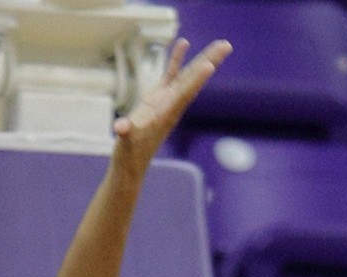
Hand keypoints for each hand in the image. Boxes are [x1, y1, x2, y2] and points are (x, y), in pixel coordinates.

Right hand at [112, 38, 231, 172]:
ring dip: (203, 59)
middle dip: (210, 62)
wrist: (132, 164)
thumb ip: (125, 132)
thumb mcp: (125, 143)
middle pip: (193, 80)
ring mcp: (167, 100)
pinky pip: (171, 74)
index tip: (210, 66)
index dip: (195, 80)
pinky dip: (177, 59)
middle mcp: (171, 105)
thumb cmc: (130, 154)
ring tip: (220, 44)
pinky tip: (184, 43)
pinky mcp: (159, 97)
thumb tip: (120, 127)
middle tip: (226, 45)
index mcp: (165, 114)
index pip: (183, 95)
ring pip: (188, 75)